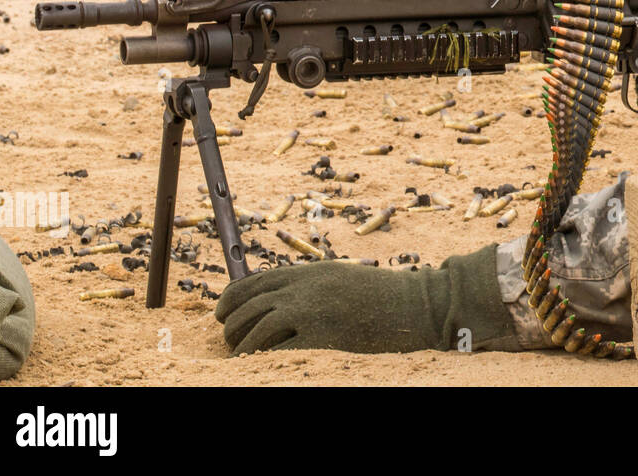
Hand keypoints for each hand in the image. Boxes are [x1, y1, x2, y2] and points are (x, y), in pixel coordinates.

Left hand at [216, 245, 512, 354]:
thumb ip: (309, 284)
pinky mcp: (322, 336)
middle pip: (247, 307)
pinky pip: (276, 352)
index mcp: (308, 271)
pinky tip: (262, 366)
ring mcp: (312, 311)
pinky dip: (263, 360)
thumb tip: (275, 300)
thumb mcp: (340, 277)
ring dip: (242, 348)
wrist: (416, 305)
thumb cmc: (382, 295)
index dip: (229, 300)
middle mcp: (304, 287)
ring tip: (242, 359)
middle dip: (231, 327)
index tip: (221, 315)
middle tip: (231, 341)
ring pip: (255, 331)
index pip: (251, 282)